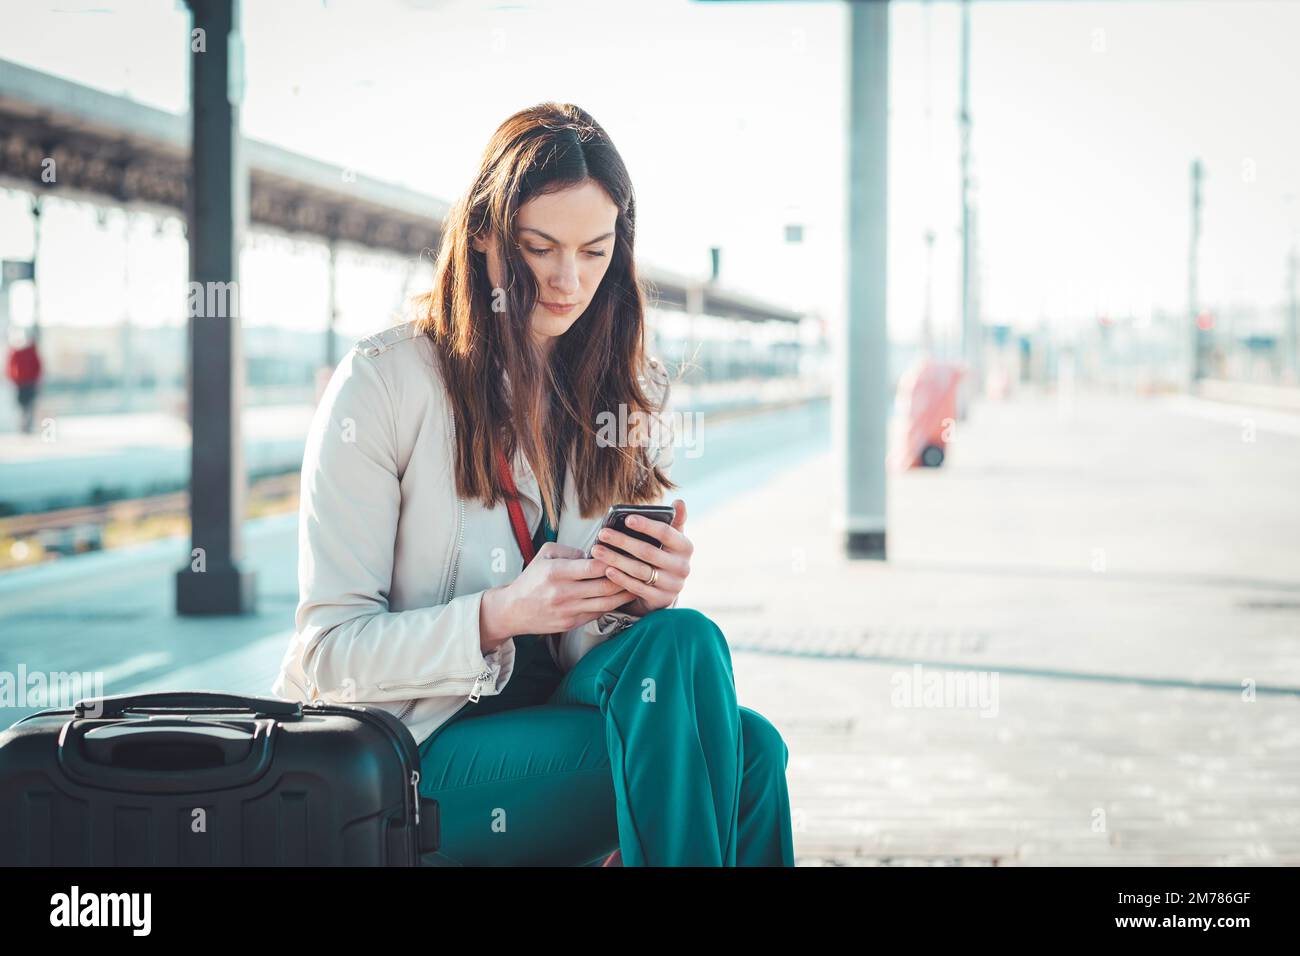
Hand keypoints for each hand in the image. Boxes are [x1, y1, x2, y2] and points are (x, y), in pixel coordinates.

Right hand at [481, 542, 632, 649]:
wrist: (514, 610)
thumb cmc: (532, 578)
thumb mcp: (545, 554)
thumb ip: (571, 550)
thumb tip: (595, 552)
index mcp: (556, 572)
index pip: (593, 567)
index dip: (612, 560)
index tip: (624, 554)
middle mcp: (563, 593)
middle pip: (605, 586)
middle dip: (625, 577)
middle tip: (638, 568)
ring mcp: (568, 611)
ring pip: (607, 602)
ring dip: (625, 593)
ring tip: (638, 583)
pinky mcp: (572, 623)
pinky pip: (599, 612)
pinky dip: (613, 604)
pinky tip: (623, 596)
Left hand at [589, 499, 690, 616]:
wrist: (666, 587)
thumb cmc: (664, 554)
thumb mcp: (671, 539)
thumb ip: (674, 521)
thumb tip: (680, 501)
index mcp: (686, 547)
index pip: (666, 533)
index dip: (647, 525)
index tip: (627, 518)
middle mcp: (683, 567)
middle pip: (648, 552)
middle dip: (622, 541)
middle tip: (602, 533)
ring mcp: (673, 585)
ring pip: (640, 570)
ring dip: (616, 559)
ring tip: (597, 550)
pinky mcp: (661, 599)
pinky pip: (637, 588)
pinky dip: (621, 578)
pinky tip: (607, 569)